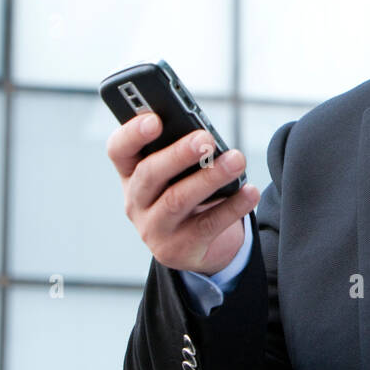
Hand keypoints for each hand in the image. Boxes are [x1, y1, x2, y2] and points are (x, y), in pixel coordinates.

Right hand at [107, 111, 259, 274]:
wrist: (197, 246)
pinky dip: (232, 207)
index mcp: (130, 173)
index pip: (119, 149)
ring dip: (209, 178)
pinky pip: (207, 225)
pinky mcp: (178, 250)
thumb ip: (183, 153)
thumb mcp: (177, 173)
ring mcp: (154, 229)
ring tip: (236, 160)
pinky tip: (250, 192)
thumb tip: (206, 138)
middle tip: (206, 139)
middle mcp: (135, 201)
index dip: (132, 133)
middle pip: (149, 174)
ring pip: (177, 200)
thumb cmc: (186, 192)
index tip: (155, 120)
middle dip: (179, 154)